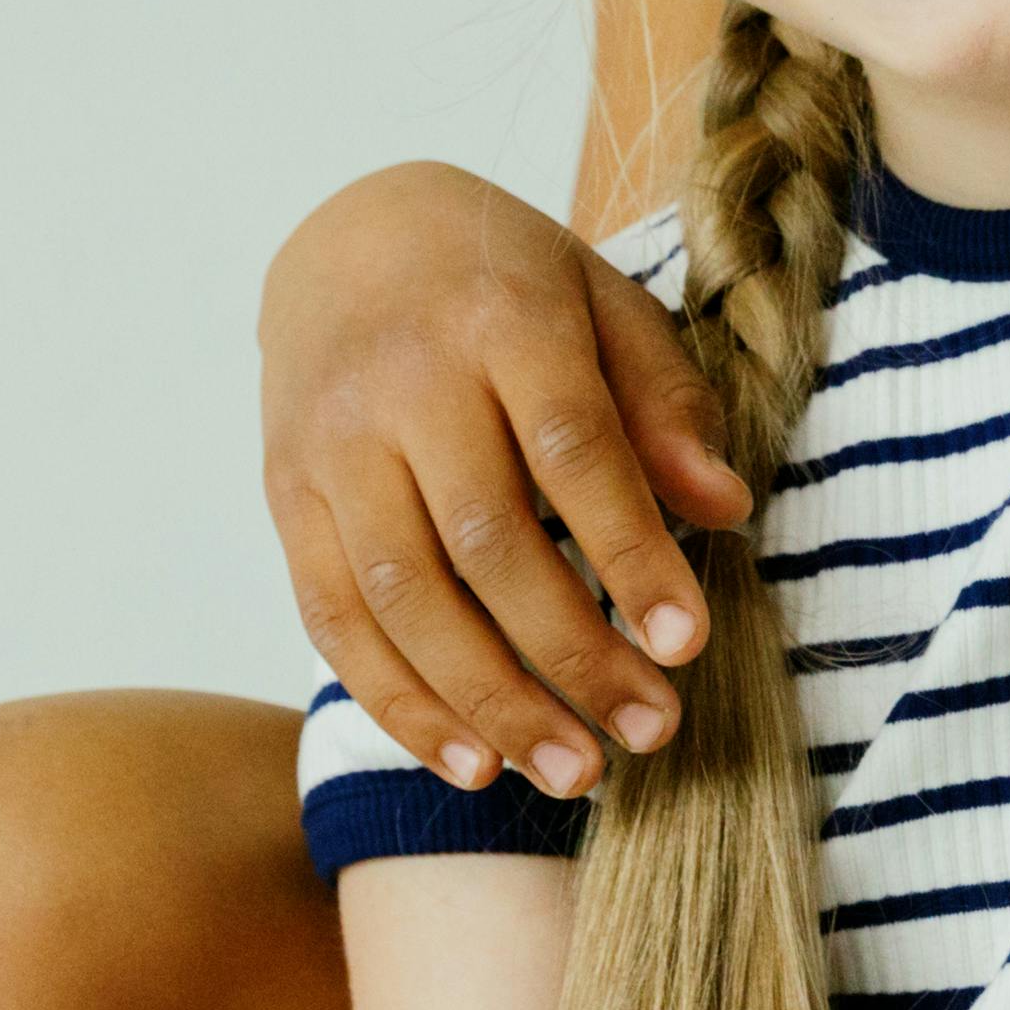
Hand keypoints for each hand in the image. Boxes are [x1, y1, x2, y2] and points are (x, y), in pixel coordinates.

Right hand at [262, 162, 751, 801]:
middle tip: (649, 732)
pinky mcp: (285, 496)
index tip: (687, 644)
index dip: (630, 552)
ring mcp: (330, 444)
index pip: (571, 449)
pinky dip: (399, 704)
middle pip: (485, 541)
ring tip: (572, 770)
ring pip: (402, 598)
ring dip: (488, 701)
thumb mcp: (603, 303)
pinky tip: (471, 762)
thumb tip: (724, 510)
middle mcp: (401, 382)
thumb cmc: (504, 283)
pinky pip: (333, 619)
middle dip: (570, 655)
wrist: (349, 238)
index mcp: (499, 317)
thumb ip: (664, 402)